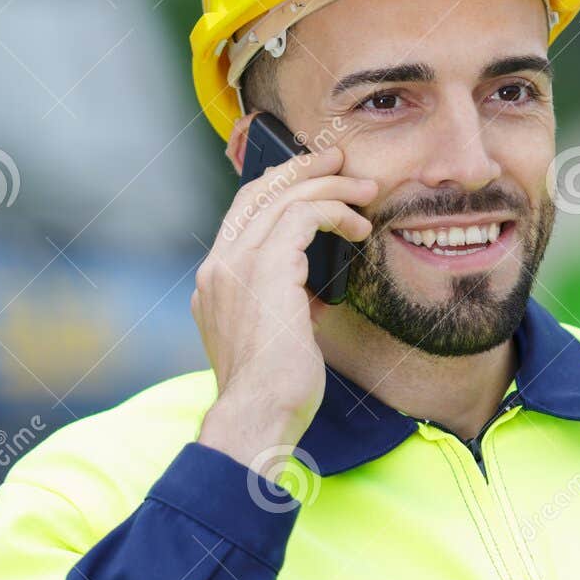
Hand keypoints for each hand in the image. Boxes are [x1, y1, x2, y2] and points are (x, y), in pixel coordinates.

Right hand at [192, 120, 375, 479]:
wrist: (258, 416)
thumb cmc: (274, 391)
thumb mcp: (274, 337)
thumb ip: (280, 304)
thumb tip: (309, 288)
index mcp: (215, 283)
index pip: (242, 214)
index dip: (278, 188)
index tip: (314, 181)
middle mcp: (218, 267)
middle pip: (258, 192)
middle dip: (302, 169)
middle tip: (339, 162)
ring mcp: (236, 265)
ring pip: (283, 197)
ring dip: (329, 187)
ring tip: (365, 192)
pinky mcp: (265, 268)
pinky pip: (303, 215)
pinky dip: (334, 211)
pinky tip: (357, 227)